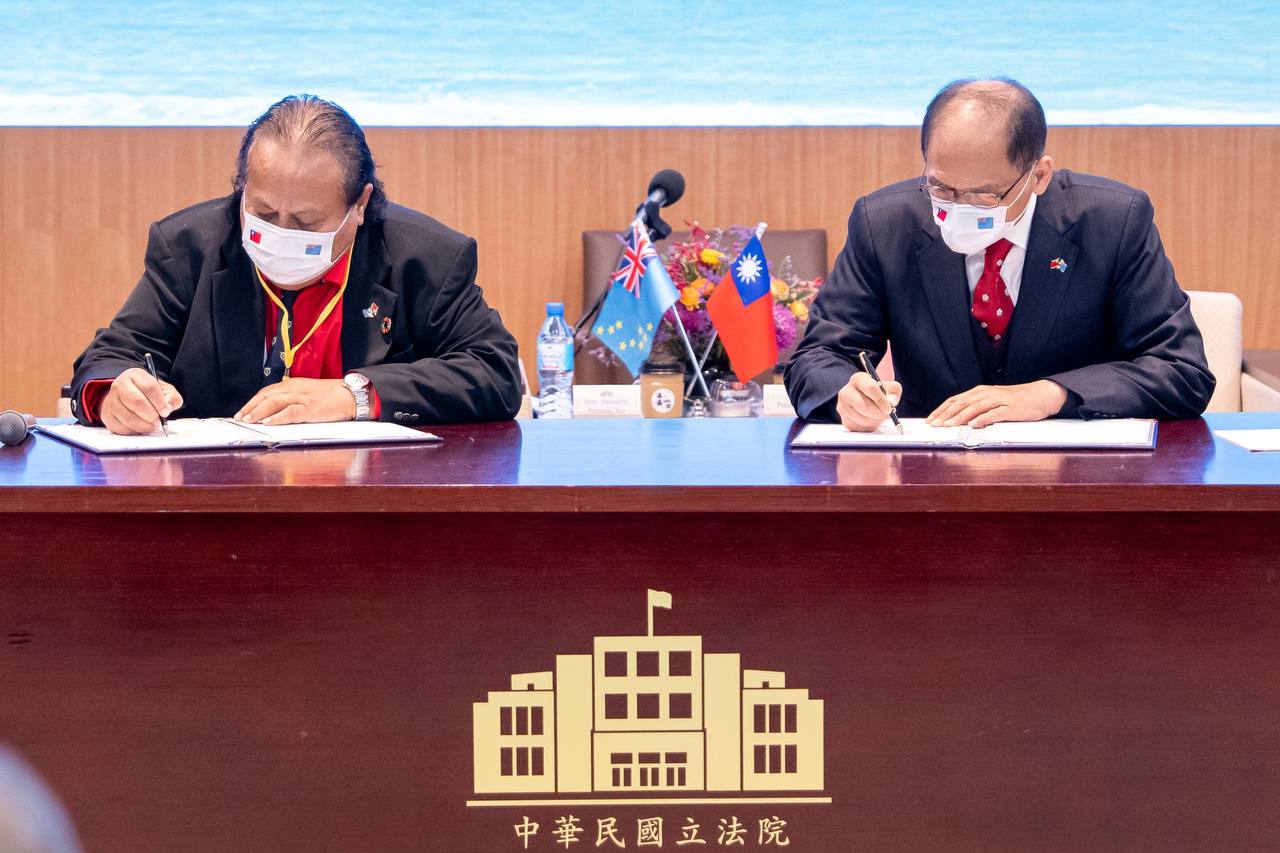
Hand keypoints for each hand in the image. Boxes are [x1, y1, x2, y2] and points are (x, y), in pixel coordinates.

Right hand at [101, 368, 183, 434]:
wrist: (129, 396)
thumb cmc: (149, 394)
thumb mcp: (164, 390)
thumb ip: (171, 397)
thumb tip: (168, 407)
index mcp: (135, 375)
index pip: (149, 387)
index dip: (160, 402)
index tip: (166, 411)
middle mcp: (119, 385)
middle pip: (137, 402)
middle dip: (152, 415)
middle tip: (159, 421)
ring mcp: (111, 400)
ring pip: (129, 418)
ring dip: (145, 426)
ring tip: (152, 426)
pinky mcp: (107, 415)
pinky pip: (122, 428)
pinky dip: (135, 431)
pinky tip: (141, 427)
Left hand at [235, 378, 354, 424]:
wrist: (351, 395)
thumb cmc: (332, 396)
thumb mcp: (308, 393)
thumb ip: (293, 400)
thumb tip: (276, 413)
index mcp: (293, 384)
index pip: (267, 392)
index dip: (253, 402)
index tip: (243, 411)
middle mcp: (295, 388)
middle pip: (267, 395)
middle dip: (251, 407)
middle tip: (240, 418)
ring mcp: (302, 397)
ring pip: (274, 402)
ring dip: (259, 412)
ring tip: (249, 420)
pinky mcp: (311, 408)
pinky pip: (291, 412)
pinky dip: (278, 417)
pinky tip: (269, 422)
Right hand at [836, 371, 902, 431]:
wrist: (865, 400)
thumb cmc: (878, 392)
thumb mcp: (889, 387)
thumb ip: (894, 391)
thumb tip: (891, 402)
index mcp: (858, 379)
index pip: (870, 388)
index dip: (881, 400)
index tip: (889, 409)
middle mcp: (846, 391)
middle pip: (864, 406)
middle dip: (879, 413)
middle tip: (886, 415)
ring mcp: (842, 406)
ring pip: (862, 419)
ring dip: (875, 421)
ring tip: (879, 416)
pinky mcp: (844, 419)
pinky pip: (859, 427)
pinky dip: (868, 426)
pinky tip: (871, 420)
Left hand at [927, 380, 1067, 427]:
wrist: (1041, 395)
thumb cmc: (1016, 400)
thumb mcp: (993, 401)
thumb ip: (977, 408)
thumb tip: (958, 419)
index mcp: (980, 392)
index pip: (956, 400)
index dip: (942, 410)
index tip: (931, 419)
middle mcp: (987, 394)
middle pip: (962, 403)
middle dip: (946, 414)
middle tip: (935, 424)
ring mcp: (998, 400)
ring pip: (975, 407)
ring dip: (960, 417)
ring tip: (949, 425)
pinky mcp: (1010, 408)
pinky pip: (994, 413)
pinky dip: (983, 418)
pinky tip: (974, 424)